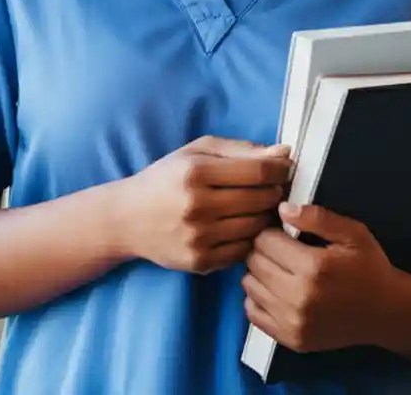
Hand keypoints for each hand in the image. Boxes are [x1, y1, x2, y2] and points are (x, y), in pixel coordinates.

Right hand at [115, 137, 291, 274]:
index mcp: (196, 172)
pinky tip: (242, 227)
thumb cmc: (165, 179)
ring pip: (257, 226)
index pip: (259, 171)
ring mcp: (199, 237)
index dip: (280, 169)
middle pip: (262, 199)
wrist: (126, 219)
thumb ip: (239, 150)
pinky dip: (251, 239)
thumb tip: (283, 153)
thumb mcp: (195, 152)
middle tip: (274, 188)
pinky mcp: (200, 261)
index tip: (284, 169)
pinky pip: (244, 250)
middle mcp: (197, 205)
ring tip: (258, 207)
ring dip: (266, 216)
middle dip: (275, 191)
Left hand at [242, 203, 398, 351]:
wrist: (386, 313)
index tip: (284, 236)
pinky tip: (276, 292)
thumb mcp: (353, 233)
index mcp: (313, 267)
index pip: (264, 241)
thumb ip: (317, 218)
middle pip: (254, 262)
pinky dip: (258, 299)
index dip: (272, 233)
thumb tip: (282, 209)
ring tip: (280, 271)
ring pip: (249, 286)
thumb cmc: (369, 268)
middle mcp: (299, 297)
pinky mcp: (291, 339)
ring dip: (259, 274)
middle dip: (264, 252)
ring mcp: (293, 322)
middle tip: (282, 253)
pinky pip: (252, 313)